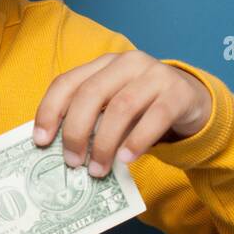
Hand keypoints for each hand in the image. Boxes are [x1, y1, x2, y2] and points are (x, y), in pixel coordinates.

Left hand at [31, 51, 211, 176]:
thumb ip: (92, 119)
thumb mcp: (114, 107)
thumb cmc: (144, 108)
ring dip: (105, 143)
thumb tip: (61, 151)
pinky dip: (137, 140)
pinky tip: (126, 159)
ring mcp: (155, 74)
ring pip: (121, 107)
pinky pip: (155, 117)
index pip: (67, 82)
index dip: (50, 111)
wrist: (192, 100)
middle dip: (76, 131)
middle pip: (91, 94)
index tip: (41, 141)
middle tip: (73, 162)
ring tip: (98, 170)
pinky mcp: (178, 92)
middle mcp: (127, 63)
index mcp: (104, 64)